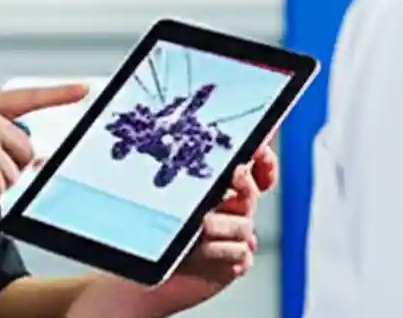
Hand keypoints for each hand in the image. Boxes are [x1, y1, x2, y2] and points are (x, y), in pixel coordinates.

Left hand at [66, 144, 278, 317]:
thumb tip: (161, 127)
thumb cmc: (144, 229)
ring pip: (245, 222)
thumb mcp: (151, 188)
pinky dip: (220, 251)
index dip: (262, 158)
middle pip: (250, 189)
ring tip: (200, 229)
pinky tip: (201, 252)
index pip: (249, 163)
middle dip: (244, 183)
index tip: (256, 151)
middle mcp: (226, 206)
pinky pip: (240, 252)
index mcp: (213, 183)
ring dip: (223, 225)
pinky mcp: (233, 261)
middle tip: (234, 176)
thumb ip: (164, 163)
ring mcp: (232, 234)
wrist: (140, 274)